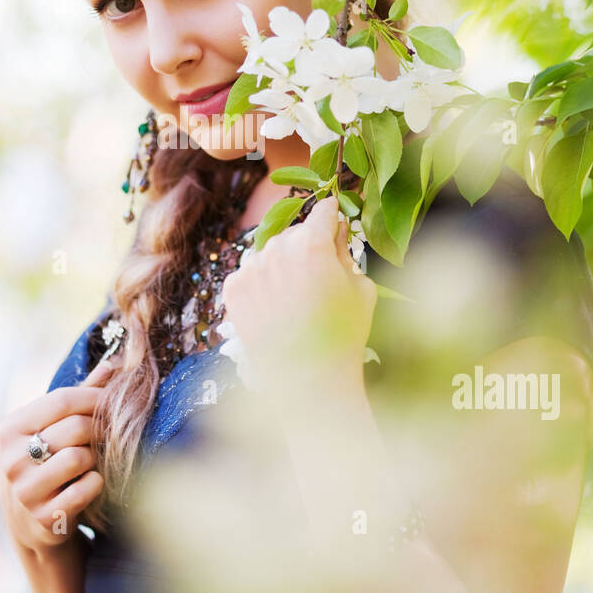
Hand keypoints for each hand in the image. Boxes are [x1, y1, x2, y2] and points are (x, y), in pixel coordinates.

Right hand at [0, 356, 115, 553]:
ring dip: (95, 458)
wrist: (29, 522)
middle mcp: (11, 459)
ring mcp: (25, 491)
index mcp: (10, 429)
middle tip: (106, 435)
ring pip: (80, 458)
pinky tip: (90, 484)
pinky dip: (96, 483)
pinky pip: (86, 488)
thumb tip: (115, 362)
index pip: (61, 399)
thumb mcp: (51, 428)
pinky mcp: (44, 518)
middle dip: (99, 429)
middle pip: (75, 427)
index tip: (112, 401)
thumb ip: (80, 395)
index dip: (94, 398)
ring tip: (91, 461)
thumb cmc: (45, 462)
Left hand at [219, 195, 376, 389]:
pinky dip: (262, 282)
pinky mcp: (233, 289)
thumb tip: (335, 231)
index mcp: (312, 243)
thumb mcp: (360, 288)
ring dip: (282, 263)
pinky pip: (250, 273)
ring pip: (269, 252)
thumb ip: (345, 252)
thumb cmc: (344, 335)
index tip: (332, 212)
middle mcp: (276, 248)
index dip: (331, 212)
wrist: (307, 381)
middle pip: (294, 233)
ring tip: (295, 296)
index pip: (323, 211)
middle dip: (306, 244)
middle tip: (317, 272)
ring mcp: (250, 268)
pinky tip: (276, 306)